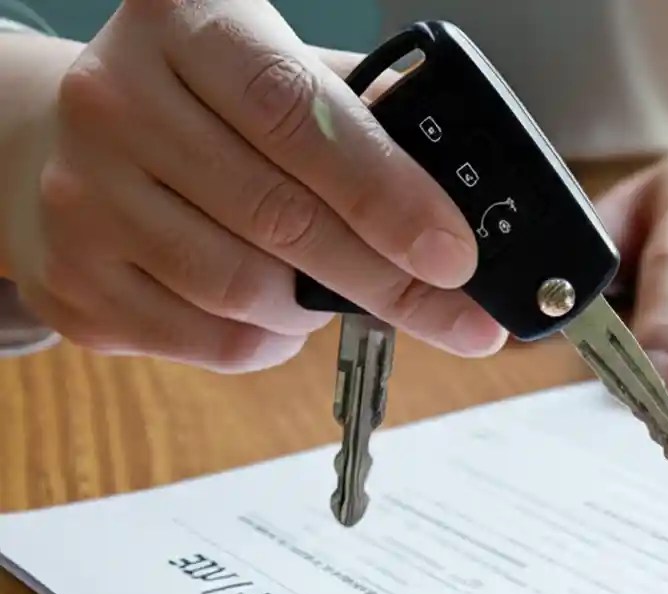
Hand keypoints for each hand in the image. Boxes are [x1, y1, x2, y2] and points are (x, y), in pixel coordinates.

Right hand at [0, 0, 505, 371]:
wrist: (67, 137)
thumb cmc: (205, 105)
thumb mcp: (280, 71)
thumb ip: (363, 118)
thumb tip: (455, 209)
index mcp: (185, 22)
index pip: (299, 116)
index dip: (387, 195)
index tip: (453, 255)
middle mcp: (115, 99)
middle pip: (280, 216)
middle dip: (387, 278)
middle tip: (453, 311)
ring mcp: (81, 193)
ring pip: (245, 288)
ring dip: (321, 308)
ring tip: (344, 291)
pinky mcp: (71, 279)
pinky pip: (209, 339)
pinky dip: (272, 341)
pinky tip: (283, 315)